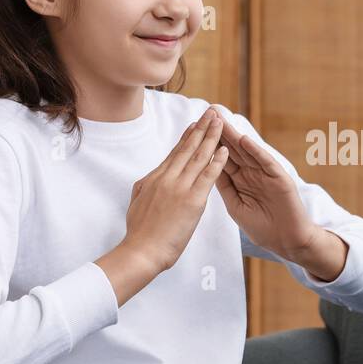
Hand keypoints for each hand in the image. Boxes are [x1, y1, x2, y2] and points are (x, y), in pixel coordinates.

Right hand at [119, 108, 228, 274]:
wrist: (141, 251)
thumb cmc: (140, 233)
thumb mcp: (138, 202)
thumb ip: (146, 187)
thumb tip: (150, 179)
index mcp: (155, 178)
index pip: (175, 153)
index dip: (187, 136)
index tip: (195, 123)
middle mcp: (167, 178)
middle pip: (188, 147)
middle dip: (201, 128)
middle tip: (211, 112)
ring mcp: (180, 187)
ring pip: (199, 156)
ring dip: (211, 137)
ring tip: (220, 122)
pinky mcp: (192, 200)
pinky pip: (208, 176)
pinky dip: (217, 160)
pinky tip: (225, 149)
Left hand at [213, 114, 315, 260]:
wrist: (287, 241)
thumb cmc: (262, 228)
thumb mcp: (236, 207)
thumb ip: (224, 188)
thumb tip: (206, 172)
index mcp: (240, 180)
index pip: (221, 158)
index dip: (209, 143)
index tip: (196, 127)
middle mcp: (252, 173)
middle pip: (233, 149)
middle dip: (220, 131)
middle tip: (208, 111)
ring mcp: (266, 174)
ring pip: (248, 152)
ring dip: (235, 135)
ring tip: (222, 119)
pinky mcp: (280, 179)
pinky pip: (266, 163)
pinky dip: (256, 151)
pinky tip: (244, 140)